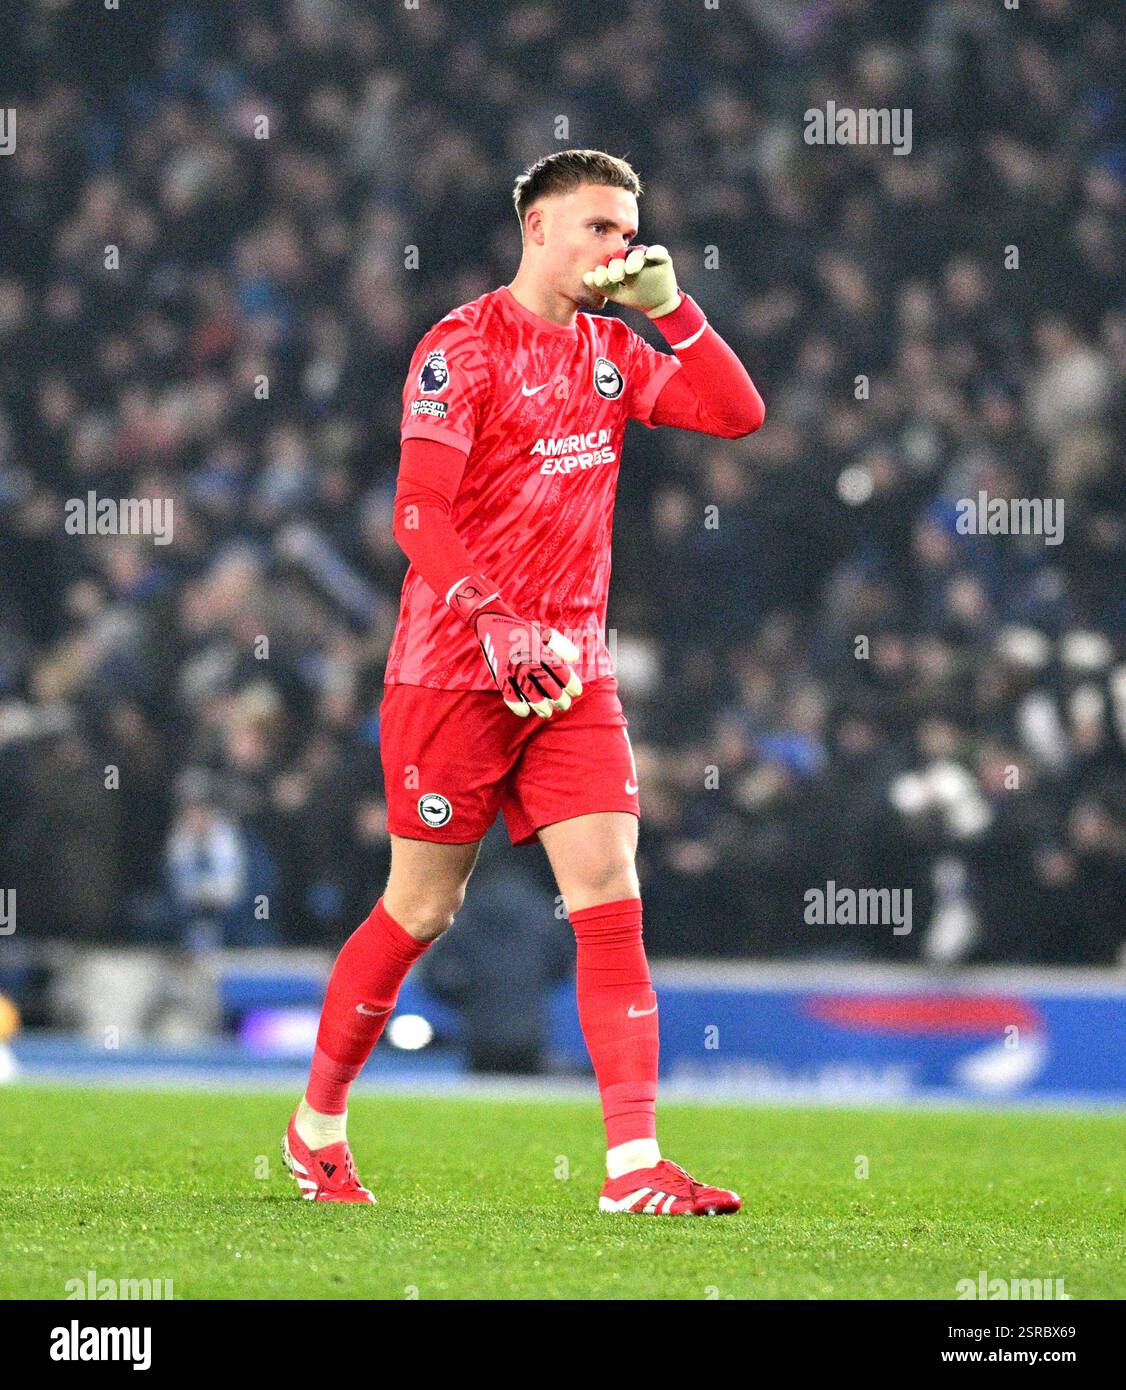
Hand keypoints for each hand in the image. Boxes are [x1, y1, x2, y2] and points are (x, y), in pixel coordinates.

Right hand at [472, 601, 582, 717]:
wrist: (493, 622)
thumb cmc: (524, 630)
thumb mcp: (544, 632)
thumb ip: (561, 645)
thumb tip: (575, 659)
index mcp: (541, 649)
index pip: (561, 672)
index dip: (570, 684)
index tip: (576, 691)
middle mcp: (528, 660)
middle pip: (548, 686)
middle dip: (559, 699)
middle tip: (564, 705)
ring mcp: (513, 669)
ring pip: (531, 694)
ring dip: (541, 707)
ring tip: (547, 712)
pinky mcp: (500, 675)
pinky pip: (510, 695)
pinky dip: (518, 706)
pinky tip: (525, 711)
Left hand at [582, 244, 680, 318]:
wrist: (657, 303)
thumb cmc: (634, 295)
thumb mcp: (617, 293)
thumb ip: (602, 286)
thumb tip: (585, 277)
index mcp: (619, 263)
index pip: (609, 263)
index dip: (605, 271)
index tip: (600, 281)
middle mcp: (631, 256)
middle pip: (622, 257)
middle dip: (618, 267)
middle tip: (615, 277)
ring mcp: (646, 256)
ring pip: (638, 254)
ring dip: (634, 260)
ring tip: (631, 270)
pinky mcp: (662, 258)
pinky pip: (659, 252)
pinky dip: (655, 252)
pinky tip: (650, 255)